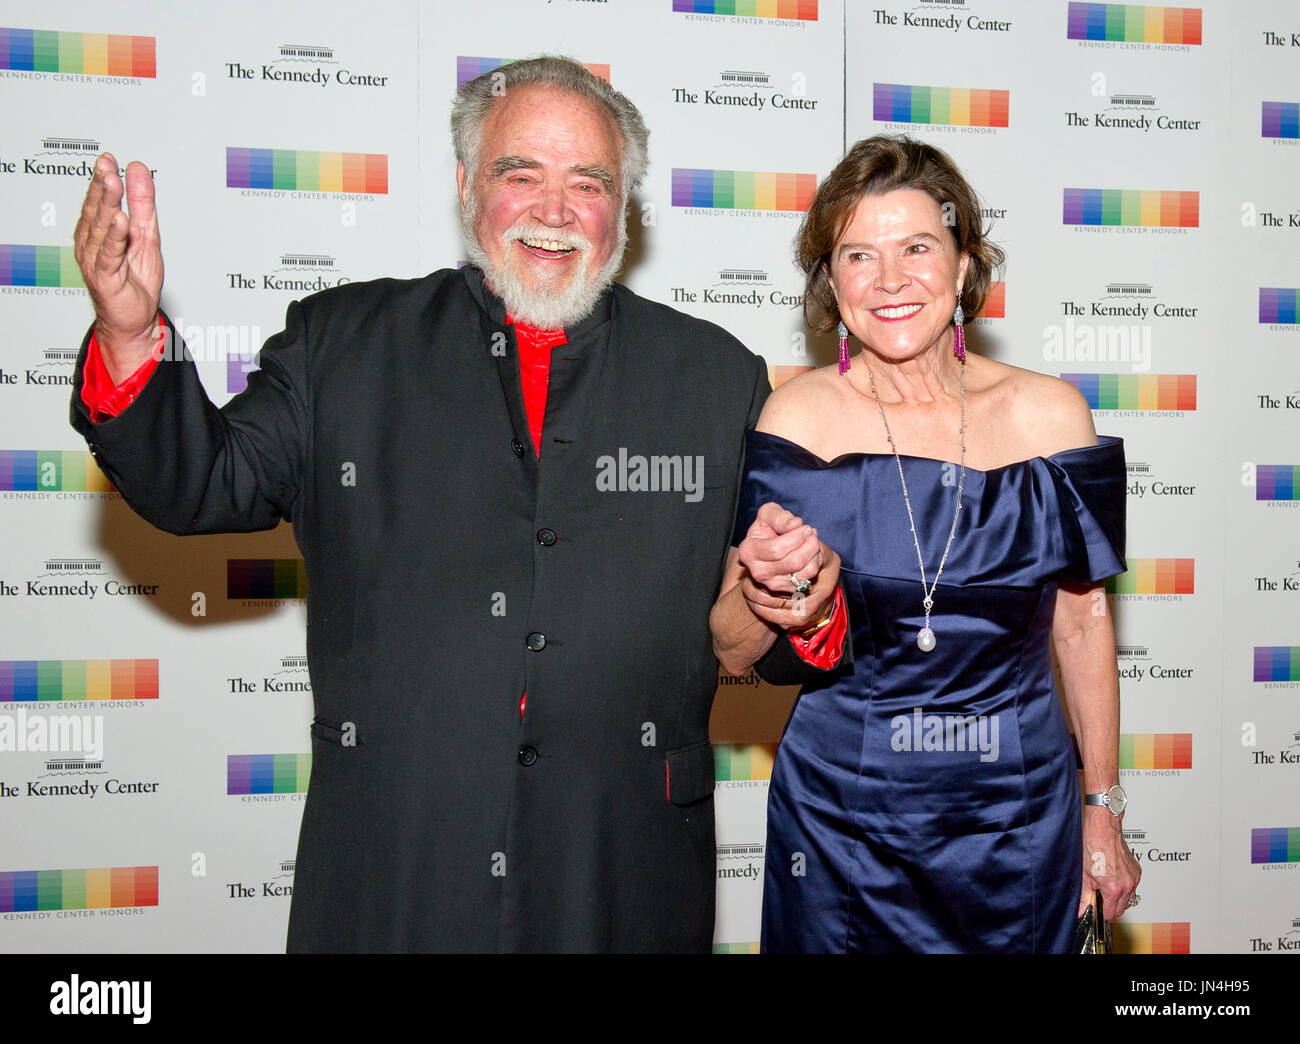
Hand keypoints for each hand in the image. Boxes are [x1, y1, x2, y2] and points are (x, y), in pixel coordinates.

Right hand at [74, 154, 163, 378]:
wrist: (135, 319)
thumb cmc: (136, 280)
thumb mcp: (146, 235)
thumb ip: (143, 203)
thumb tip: (138, 169)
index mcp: (99, 232)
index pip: (100, 200)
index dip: (103, 179)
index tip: (109, 159)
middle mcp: (92, 244)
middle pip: (97, 210)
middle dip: (102, 186)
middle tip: (107, 165)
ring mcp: (97, 260)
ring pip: (101, 228)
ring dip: (107, 204)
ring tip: (113, 183)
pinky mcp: (106, 277)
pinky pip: (110, 253)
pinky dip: (114, 236)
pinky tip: (120, 220)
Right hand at [736, 502, 839, 630]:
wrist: (767, 547)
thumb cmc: (768, 527)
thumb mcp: (768, 514)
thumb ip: (780, 516)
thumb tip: (795, 525)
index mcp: (748, 552)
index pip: (777, 550)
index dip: (797, 537)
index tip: (805, 527)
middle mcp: (758, 572)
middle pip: (793, 562)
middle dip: (810, 544)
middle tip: (812, 532)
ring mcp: (771, 585)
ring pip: (804, 572)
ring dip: (814, 554)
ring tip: (812, 541)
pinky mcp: (785, 591)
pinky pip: (809, 579)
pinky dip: (815, 564)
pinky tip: (811, 553)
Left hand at [1079, 806, 1140, 921]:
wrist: (1102, 828)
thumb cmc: (1093, 845)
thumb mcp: (1083, 874)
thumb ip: (1083, 896)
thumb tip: (1081, 910)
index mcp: (1114, 888)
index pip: (1110, 914)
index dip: (1099, 913)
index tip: (1093, 908)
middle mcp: (1128, 884)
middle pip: (1121, 909)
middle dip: (1108, 906)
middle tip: (1096, 895)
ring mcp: (1134, 877)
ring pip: (1128, 899)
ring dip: (1117, 898)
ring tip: (1103, 885)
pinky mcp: (1136, 871)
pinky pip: (1132, 886)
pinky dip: (1122, 886)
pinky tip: (1111, 876)